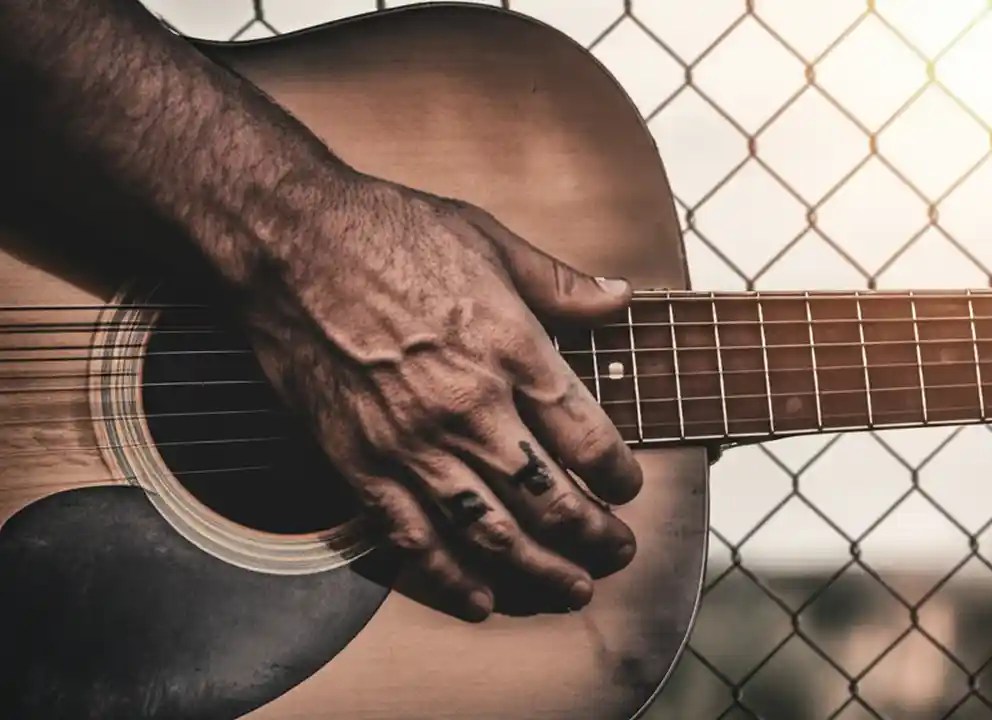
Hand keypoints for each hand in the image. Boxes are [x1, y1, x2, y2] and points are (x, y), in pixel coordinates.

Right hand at [240, 175, 642, 620]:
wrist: (289, 244)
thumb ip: (560, 283)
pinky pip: (413, 540)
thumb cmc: (390, 232)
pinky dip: (449, 580)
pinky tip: (479, 600)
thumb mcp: (490, 240)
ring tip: (573, 589)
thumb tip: (619, 298)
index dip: (618, 477)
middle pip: (550, 499)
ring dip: (539, 572)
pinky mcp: (360, 464)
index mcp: (513, 351)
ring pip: (491, 534)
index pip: (588, 439)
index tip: (627, 489)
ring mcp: (413, 444)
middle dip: (594, 537)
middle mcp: (470, 408)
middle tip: (619, 553)